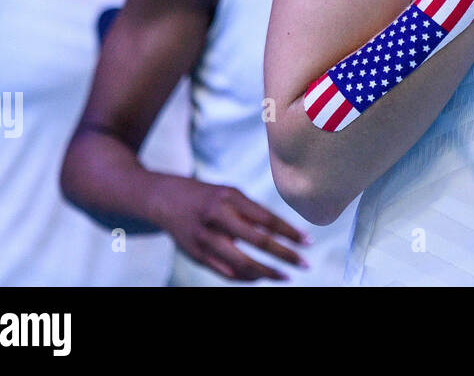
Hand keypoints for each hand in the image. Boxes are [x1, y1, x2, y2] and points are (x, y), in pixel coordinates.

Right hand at [154, 176, 309, 281]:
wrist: (164, 199)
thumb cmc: (208, 196)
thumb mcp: (231, 194)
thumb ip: (253, 213)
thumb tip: (283, 234)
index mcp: (230, 198)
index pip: (266, 218)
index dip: (289, 232)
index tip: (309, 242)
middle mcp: (217, 218)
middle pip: (257, 241)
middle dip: (285, 255)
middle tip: (306, 264)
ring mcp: (204, 238)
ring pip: (242, 263)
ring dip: (267, 273)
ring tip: (286, 276)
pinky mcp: (195, 254)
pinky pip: (226, 272)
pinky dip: (246, 277)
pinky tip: (261, 278)